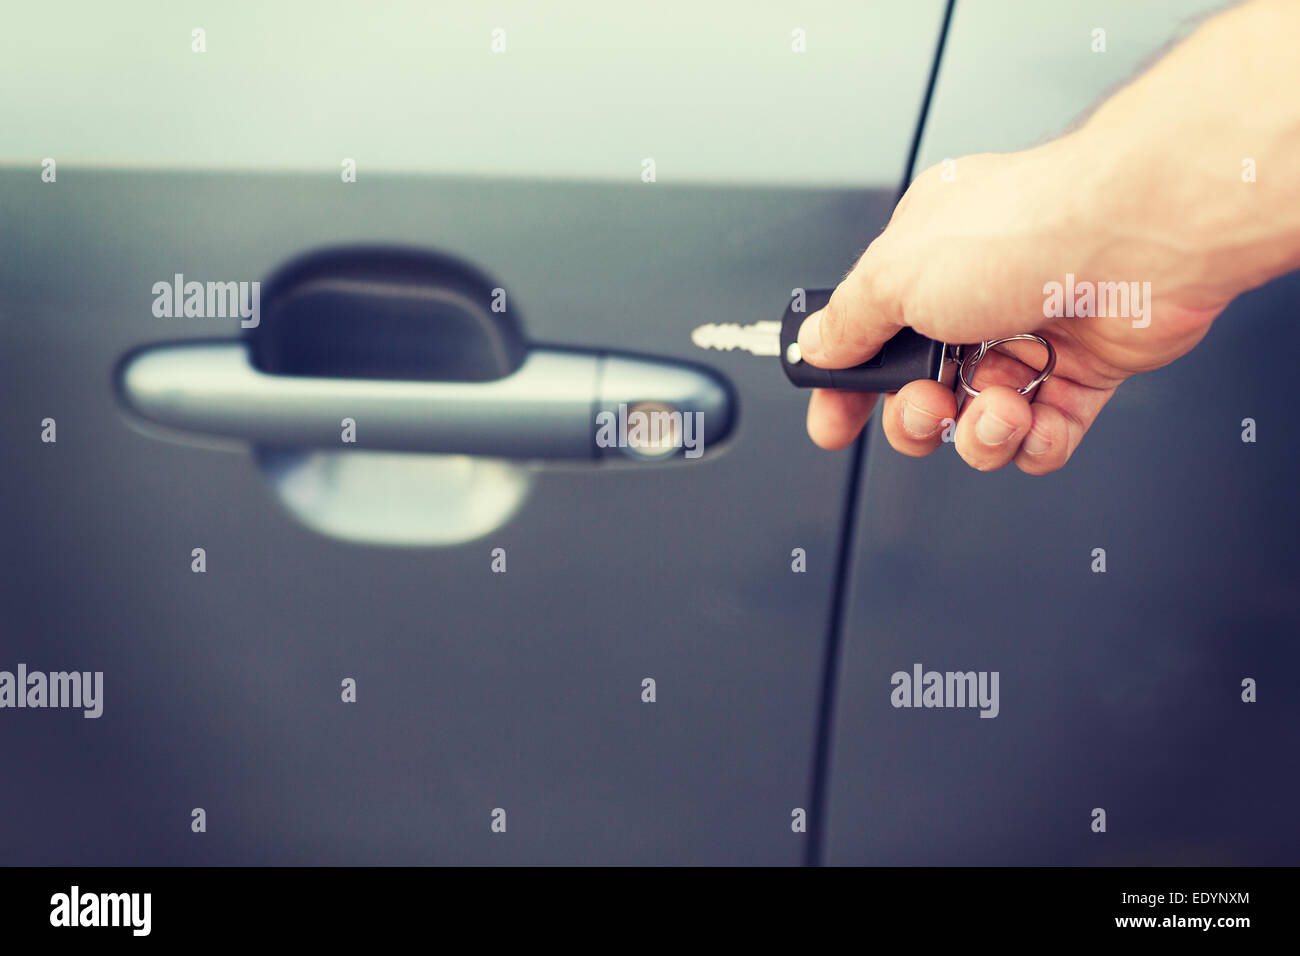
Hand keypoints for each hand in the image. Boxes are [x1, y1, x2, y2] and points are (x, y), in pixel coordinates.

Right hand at [797, 132, 1225, 473]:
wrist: (1140, 237)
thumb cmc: (1027, 230)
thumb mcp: (896, 274)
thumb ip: (849, 321)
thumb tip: (816, 343)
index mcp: (926, 262)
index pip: (870, 338)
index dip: (847, 388)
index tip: (832, 424)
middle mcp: (977, 295)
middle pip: (922, 390)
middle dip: (917, 417)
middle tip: (926, 407)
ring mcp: (1033, 333)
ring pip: (982, 420)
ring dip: (981, 434)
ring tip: (999, 411)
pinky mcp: (1087, 369)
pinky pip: (1045, 433)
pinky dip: (1037, 441)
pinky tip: (1035, 423)